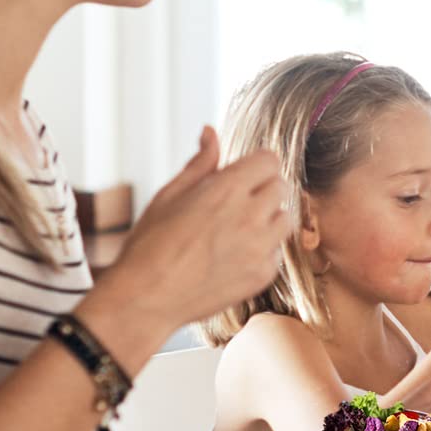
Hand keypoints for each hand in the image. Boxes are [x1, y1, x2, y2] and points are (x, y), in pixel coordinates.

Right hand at [92, 128, 289, 348]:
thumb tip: (210, 132)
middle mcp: (250, 215)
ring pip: (284, 219)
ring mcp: (260, 247)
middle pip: (280, 187)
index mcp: (226, 189)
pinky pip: (277, 252)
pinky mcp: (263, 274)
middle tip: (235, 204)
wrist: (146, 298)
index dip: (256, 165)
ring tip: (234, 231)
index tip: (243, 175)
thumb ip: (200, 163)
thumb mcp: (170, 195)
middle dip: (262, 190)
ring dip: (267, 219)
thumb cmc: (151, 244)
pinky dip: (262, 251)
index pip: (270, 160)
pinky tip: (232, 256)